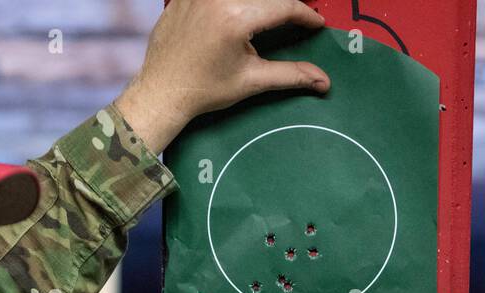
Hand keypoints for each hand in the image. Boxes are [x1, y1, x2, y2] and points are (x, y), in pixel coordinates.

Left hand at [115, 0, 330, 152]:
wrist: (161, 92)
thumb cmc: (202, 90)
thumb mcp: (251, 81)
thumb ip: (290, 75)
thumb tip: (322, 80)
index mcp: (236, 17)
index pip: (283, 6)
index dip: (305, 15)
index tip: (316, 23)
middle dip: (283, 6)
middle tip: (295, 19)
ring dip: (258, 5)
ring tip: (267, 19)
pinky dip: (233, 4)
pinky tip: (235, 19)